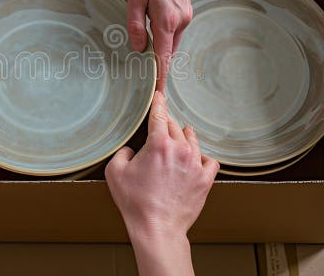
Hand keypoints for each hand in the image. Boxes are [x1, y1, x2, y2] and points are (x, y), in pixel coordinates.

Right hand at [106, 91, 217, 245]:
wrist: (158, 228)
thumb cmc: (135, 202)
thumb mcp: (115, 172)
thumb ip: (122, 152)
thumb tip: (132, 150)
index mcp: (158, 144)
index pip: (159, 115)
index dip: (158, 102)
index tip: (159, 95)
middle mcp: (180, 149)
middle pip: (174, 127)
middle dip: (166, 124)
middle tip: (160, 128)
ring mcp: (196, 164)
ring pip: (192, 140)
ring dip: (183, 137)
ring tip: (178, 140)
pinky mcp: (206, 179)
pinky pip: (209, 160)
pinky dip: (201, 157)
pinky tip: (195, 160)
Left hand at [126, 0, 191, 90]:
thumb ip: (136, 25)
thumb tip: (139, 49)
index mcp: (167, 19)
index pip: (164, 56)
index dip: (160, 77)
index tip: (158, 95)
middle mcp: (181, 20)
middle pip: (168, 50)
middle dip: (158, 64)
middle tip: (144, 79)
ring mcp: (186, 15)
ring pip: (170, 40)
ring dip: (160, 48)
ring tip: (144, 55)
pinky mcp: (186, 10)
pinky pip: (173, 30)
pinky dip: (164, 37)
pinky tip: (152, 34)